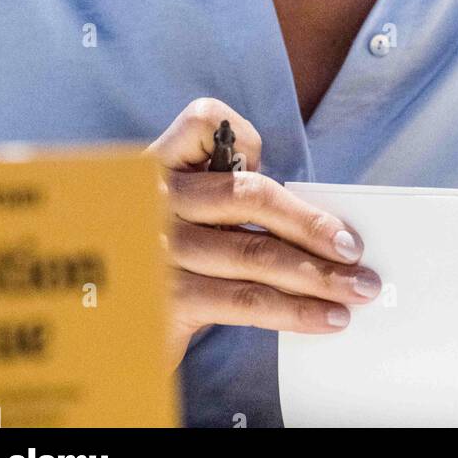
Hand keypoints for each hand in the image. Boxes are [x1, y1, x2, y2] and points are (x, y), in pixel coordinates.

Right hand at [143, 97, 381, 369]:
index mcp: (156, 168)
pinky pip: (247, 300)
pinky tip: (326, 318)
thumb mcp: (176, 220)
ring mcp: (158, 250)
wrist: (99, 337)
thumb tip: (314, 224)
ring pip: (258, 253)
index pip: (203, 120)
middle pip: (250, 196)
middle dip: (313, 225)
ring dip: (320, 275)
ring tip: (358, 288)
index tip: (271, 167)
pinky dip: (296, 311)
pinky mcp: (167, 299)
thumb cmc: (155, 268)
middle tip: (354, 249)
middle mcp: (153, 201)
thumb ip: (221, 204)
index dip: (245, 137)